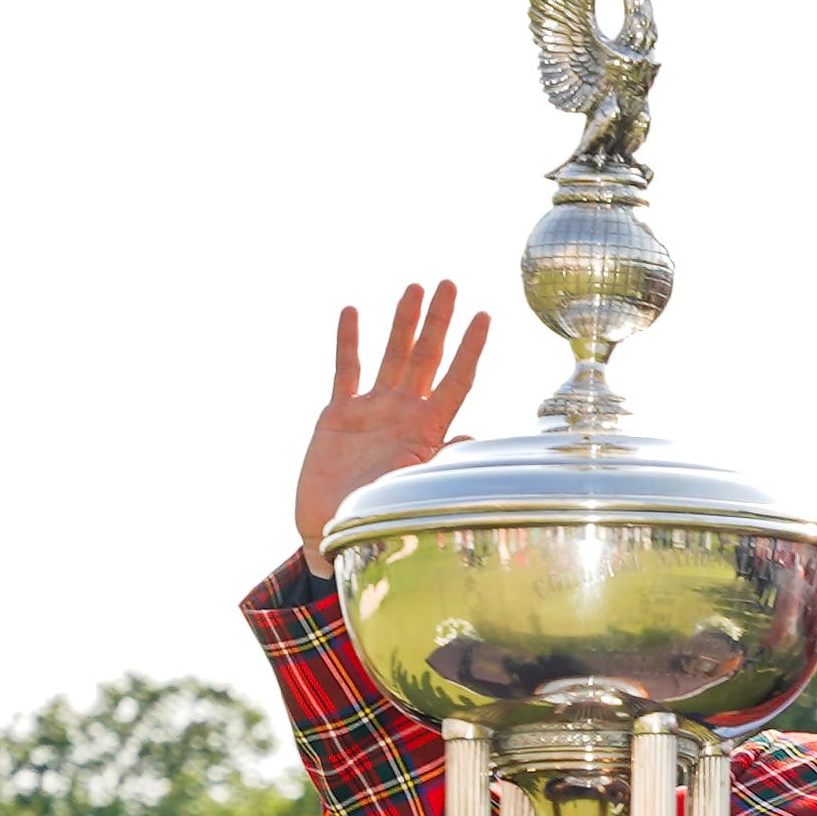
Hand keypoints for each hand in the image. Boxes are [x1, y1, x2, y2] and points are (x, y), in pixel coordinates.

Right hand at [294, 283, 490, 561]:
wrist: (331, 531)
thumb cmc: (378, 519)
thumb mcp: (414, 487)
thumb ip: (440, 461)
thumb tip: (471, 438)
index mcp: (427, 429)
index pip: (456, 380)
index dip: (470, 349)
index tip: (485, 316)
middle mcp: (403, 413)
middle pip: (426, 356)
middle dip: (438, 321)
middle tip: (450, 284)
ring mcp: (372, 410)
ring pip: (391, 355)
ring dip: (402, 322)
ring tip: (414, 288)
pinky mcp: (338, 414)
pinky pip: (345, 370)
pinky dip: (348, 342)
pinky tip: (353, 311)